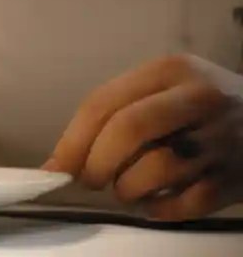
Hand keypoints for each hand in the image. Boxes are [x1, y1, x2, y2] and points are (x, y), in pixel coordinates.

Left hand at [46, 54, 242, 220]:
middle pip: (127, 130)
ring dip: (127, 189)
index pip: (104, 102)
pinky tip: (153, 201)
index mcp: (171, 70)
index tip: (55, 167)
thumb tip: (59, 161)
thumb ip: (115, 113)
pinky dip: (158, 209)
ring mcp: (222, 139)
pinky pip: (185, 204)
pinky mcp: (237, 178)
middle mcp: (199, 99)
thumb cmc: (202, 106)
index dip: (73, 140)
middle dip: (96, 162)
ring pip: (155, 169)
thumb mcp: (165, 88)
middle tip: (89, 180)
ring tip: (125, 189)